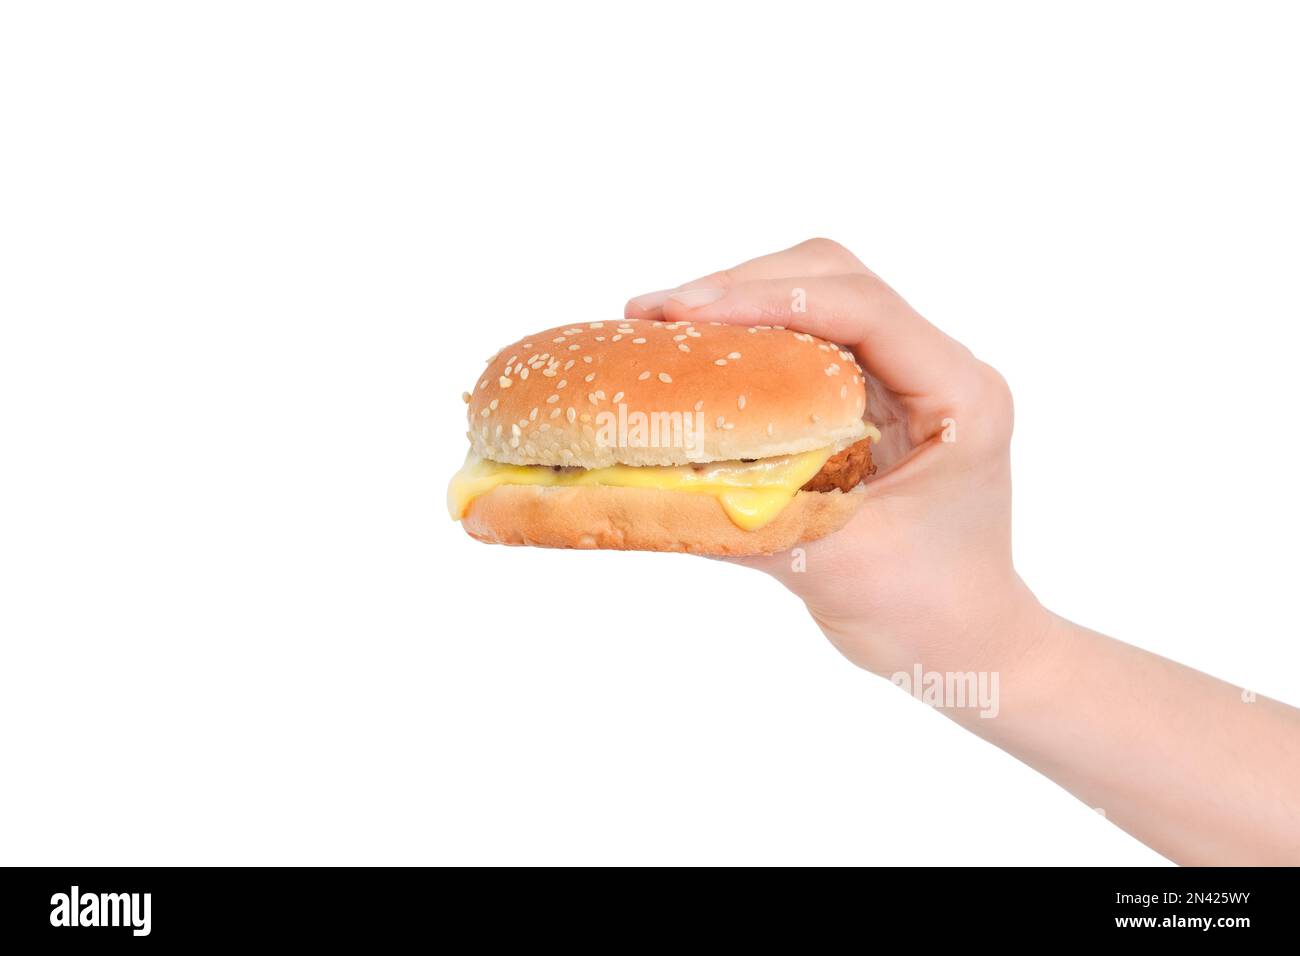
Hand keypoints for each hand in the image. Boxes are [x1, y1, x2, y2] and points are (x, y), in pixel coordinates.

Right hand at [627, 239, 1046, 676]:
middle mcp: (939, 369)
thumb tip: (642, 484)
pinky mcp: (874, 397)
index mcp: (958, 397)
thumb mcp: (831, 567)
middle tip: (656, 314)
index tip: (686, 311)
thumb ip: (742, 522)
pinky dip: (749, 341)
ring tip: (661, 328)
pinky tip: (696, 357)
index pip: (865, 309)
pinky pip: (808, 342)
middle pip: (837, 280)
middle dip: (742, 287)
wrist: (965, 646)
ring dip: (740, 304)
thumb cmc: (924, 614)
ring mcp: (907, 378)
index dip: (770, 299)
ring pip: (820, 298)